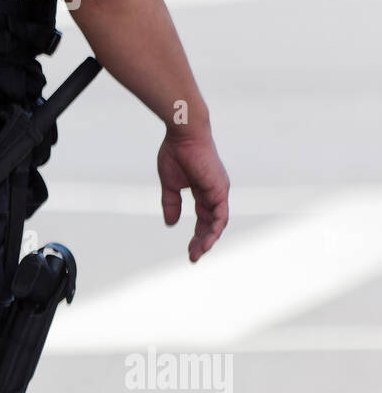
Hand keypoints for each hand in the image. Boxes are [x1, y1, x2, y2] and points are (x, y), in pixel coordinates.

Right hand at [158, 129, 229, 261]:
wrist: (184, 134)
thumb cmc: (176, 153)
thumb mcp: (170, 185)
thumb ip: (171, 204)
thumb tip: (171, 223)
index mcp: (204, 190)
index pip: (203, 218)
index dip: (196, 235)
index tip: (189, 251)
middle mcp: (215, 192)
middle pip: (211, 223)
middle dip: (202, 242)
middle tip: (192, 258)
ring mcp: (219, 190)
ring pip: (218, 223)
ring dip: (208, 240)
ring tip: (197, 254)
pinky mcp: (219, 189)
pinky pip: (221, 215)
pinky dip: (215, 230)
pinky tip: (207, 241)